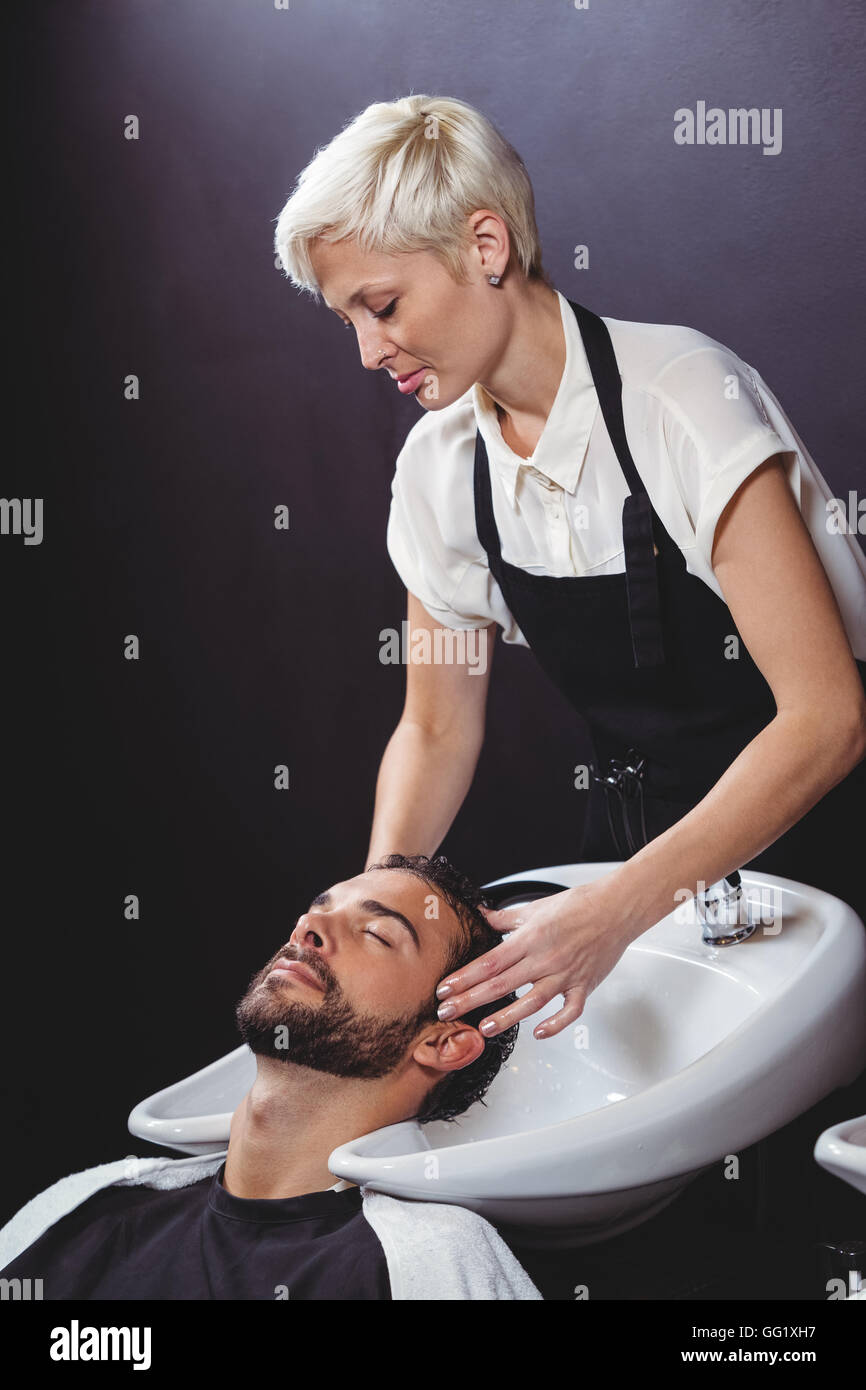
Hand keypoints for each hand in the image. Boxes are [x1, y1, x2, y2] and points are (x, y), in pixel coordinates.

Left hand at [435, 879, 635, 1039]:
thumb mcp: (535, 907)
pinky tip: (537, 1033)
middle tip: (448, 1012)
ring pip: (532, 1002)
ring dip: (506, 1017)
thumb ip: (505, 917)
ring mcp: (566, 975)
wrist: (616, 908)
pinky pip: (569, 1011)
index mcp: (531, 938)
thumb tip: (480, 915)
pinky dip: (555, 1024)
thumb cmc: (578, 904)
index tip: (445, 988)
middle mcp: (546, 959)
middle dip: (471, 999)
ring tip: (483, 1028)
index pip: (490, 962)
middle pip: (502, 984)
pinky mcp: (584, 986)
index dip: (465, 977)